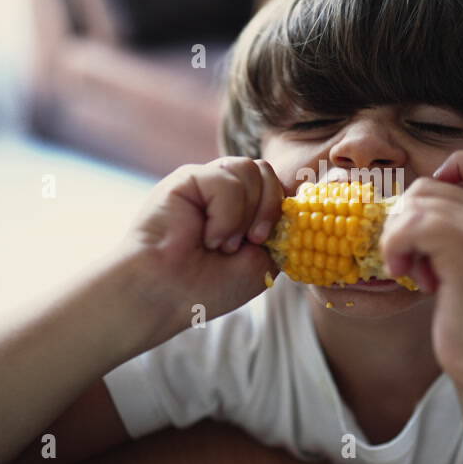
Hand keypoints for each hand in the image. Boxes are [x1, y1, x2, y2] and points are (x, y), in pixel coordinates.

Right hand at [117, 156, 283, 336]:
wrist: (166, 294)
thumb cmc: (207, 285)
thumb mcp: (261, 262)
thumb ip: (280, 231)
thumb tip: (296, 204)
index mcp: (242, 208)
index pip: (277, 186)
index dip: (281, 209)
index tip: (269, 241)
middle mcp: (224, 191)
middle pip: (267, 172)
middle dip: (269, 209)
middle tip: (252, 241)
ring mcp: (206, 182)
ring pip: (251, 169)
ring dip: (245, 214)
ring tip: (223, 244)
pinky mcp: (188, 178)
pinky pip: (226, 180)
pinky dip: (225, 215)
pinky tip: (207, 237)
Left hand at [380, 150, 462, 389]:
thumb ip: (453, 238)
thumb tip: (404, 215)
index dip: (452, 170)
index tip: (431, 214)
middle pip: (429, 186)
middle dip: (406, 222)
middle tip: (414, 263)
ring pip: (416, 202)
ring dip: (399, 237)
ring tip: (413, 272)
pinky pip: (412, 224)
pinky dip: (396, 246)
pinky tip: (405, 274)